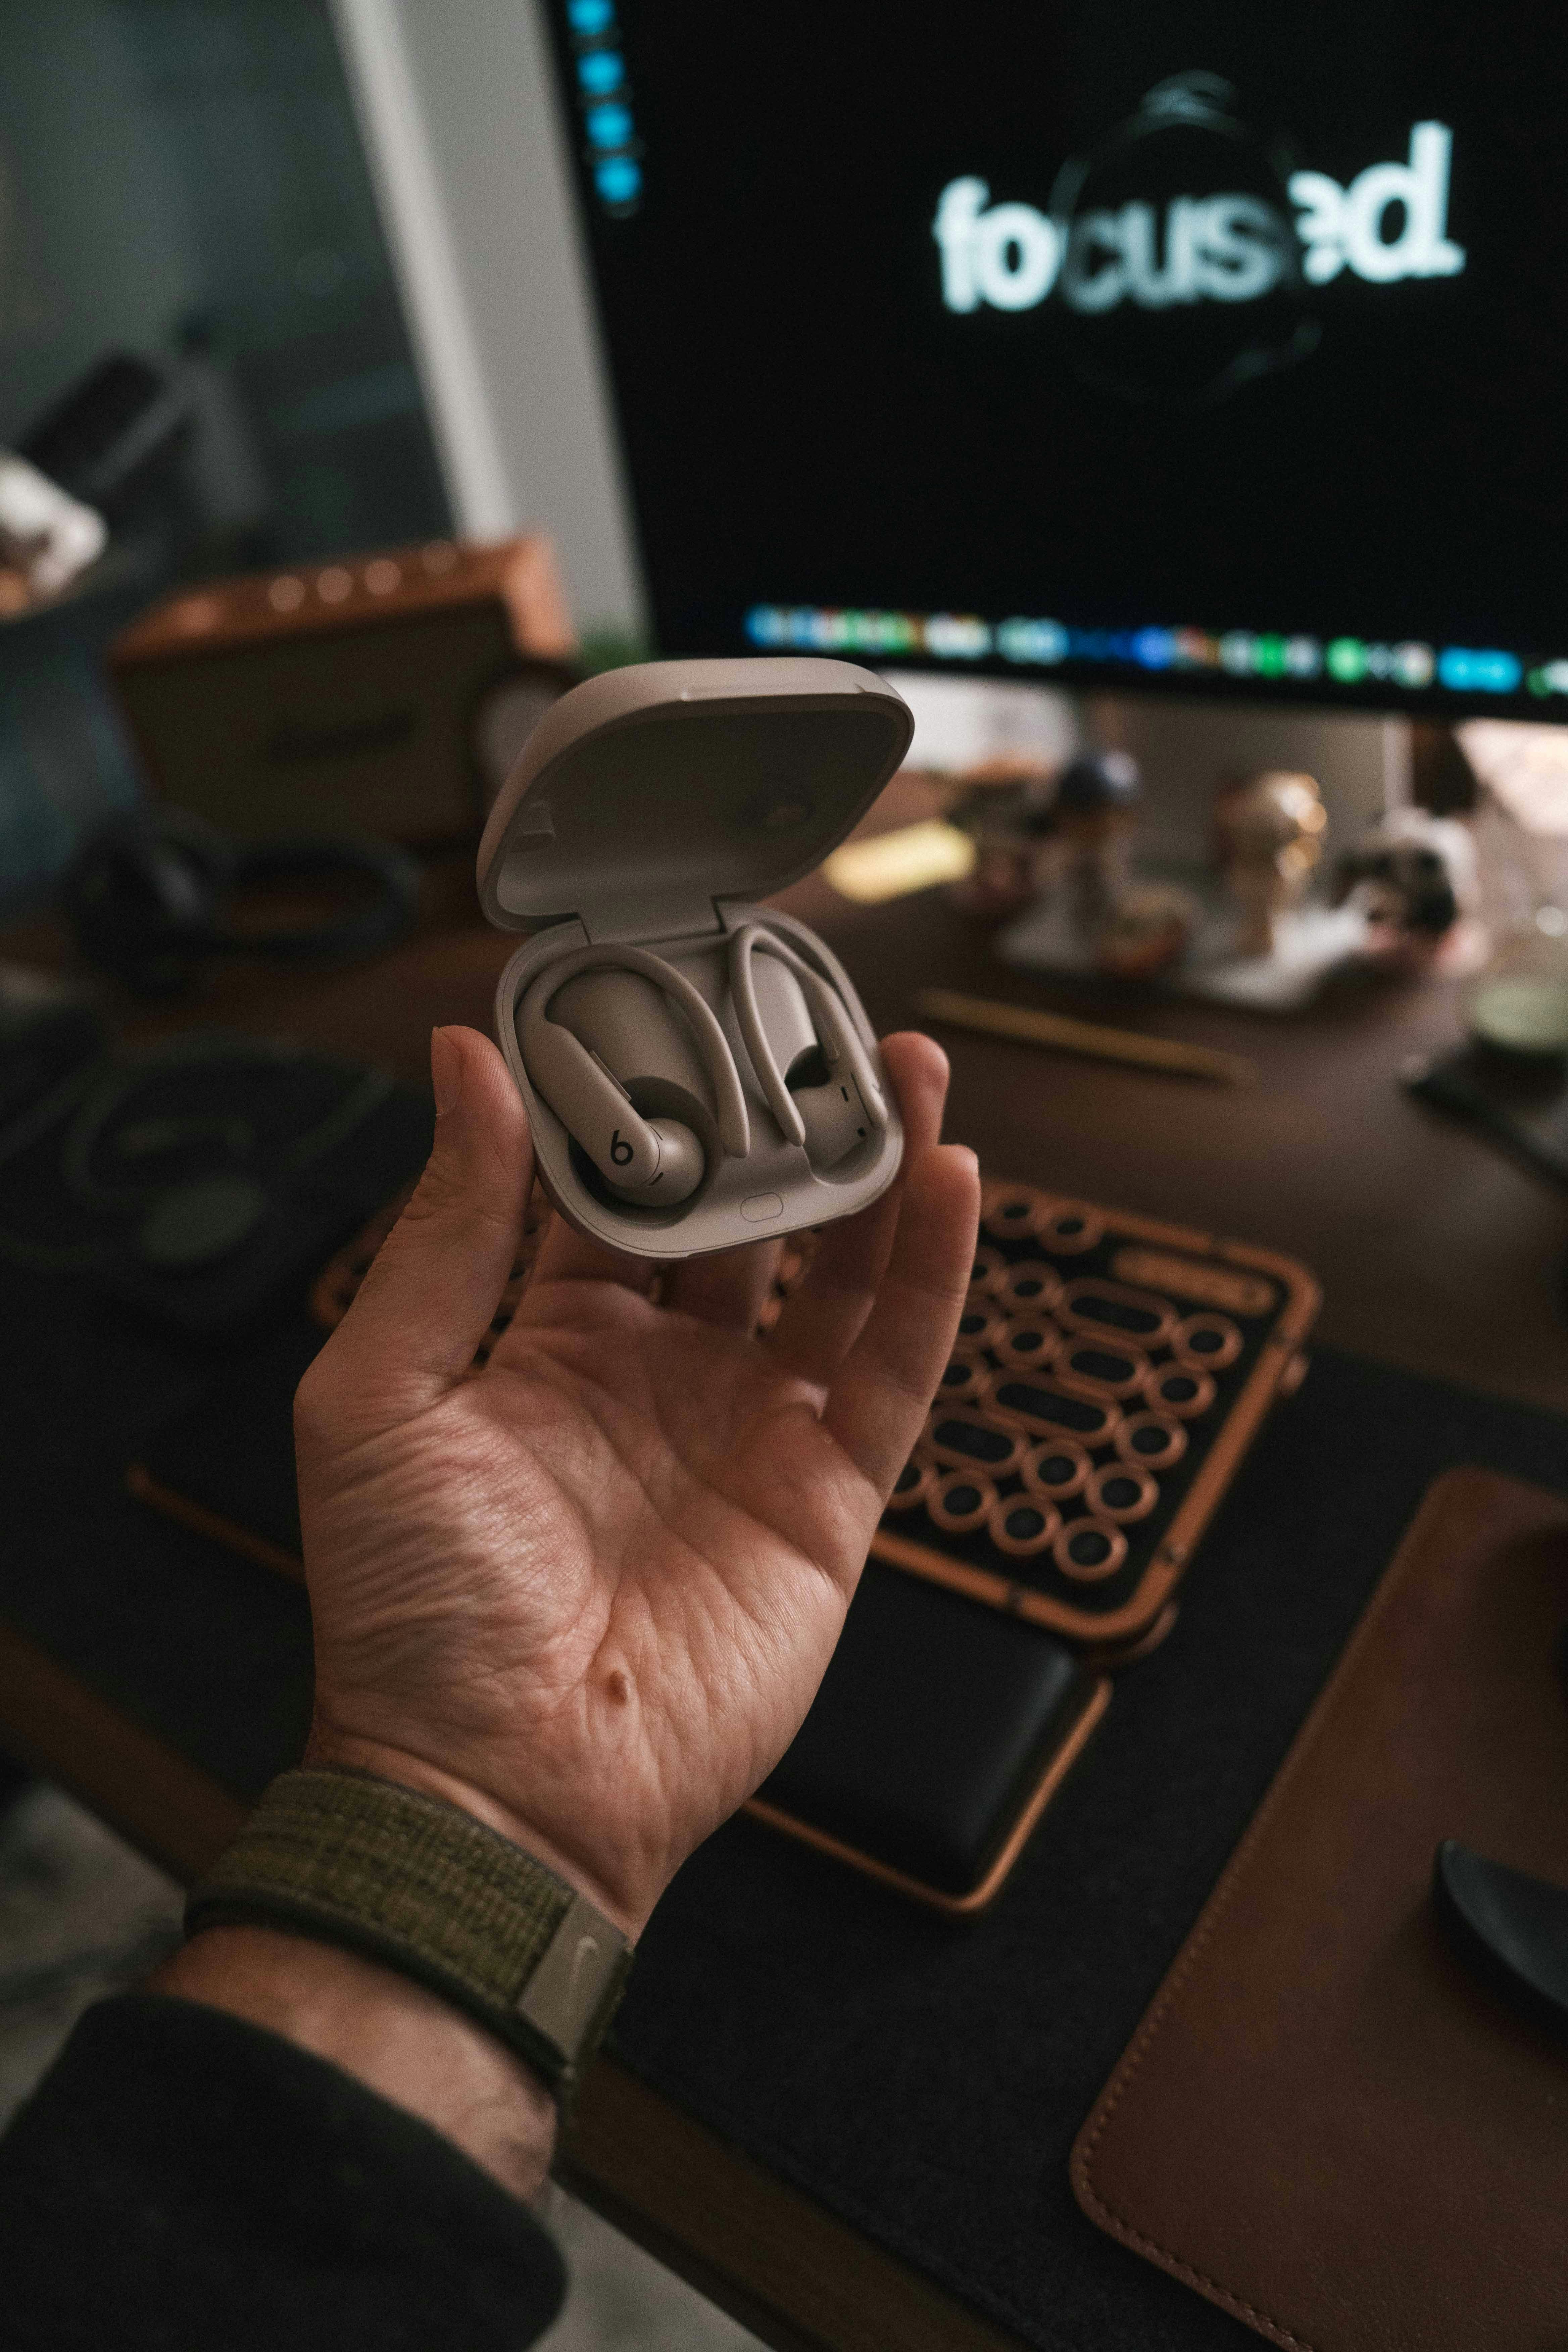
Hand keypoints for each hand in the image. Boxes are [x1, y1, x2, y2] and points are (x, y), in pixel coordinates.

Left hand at [293, 1023, 977, 1938]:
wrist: (496, 1782)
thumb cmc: (412, 1608)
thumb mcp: (380, 1390)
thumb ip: (445, 1228)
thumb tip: (462, 1065)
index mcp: (548, 1346)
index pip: (614, 1189)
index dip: (647, 1098)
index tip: (668, 997)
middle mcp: (659, 1375)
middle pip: (742, 1216)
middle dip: (775, 1119)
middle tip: (805, 1016)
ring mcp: (751, 1430)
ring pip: (837, 1270)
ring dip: (874, 1167)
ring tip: (902, 1066)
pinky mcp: (829, 1495)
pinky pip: (897, 1364)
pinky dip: (933, 1272)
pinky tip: (952, 1175)